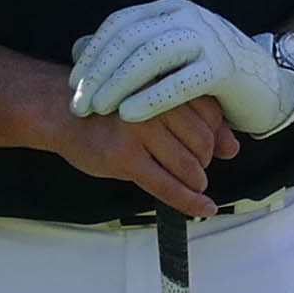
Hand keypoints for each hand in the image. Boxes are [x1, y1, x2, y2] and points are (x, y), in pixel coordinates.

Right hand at [41, 94, 239, 217]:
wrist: (60, 110)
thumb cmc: (108, 106)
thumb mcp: (152, 101)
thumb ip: (195, 118)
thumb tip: (233, 148)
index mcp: (164, 84)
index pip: (212, 115)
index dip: (216, 135)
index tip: (211, 147)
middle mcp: (155, 104)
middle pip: (203, 143)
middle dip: (204, 161)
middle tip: (193, 166)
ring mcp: (140, 131)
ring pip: (188, 167)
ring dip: (196, 182)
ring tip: (191, 183)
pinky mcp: (125, 158)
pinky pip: (168, 187)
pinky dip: (190, 202)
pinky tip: (203, 208)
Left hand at [69, 0, 293, 140]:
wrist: (270, 86)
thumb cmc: (211, 74)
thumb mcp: (169, 56)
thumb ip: (130, 51)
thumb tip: (77, 49)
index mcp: (172, 10)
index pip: (121, 23)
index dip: (94, 52)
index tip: (74, 80)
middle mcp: (189, 17)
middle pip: (131, 39)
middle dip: (100, 72)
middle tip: (79, 102)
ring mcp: (208, 39)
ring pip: (151, 56)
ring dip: (119, 83)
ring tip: (98, 108)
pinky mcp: (224, 68)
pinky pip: (179, 82)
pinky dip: (150, 98)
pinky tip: (128, 115)